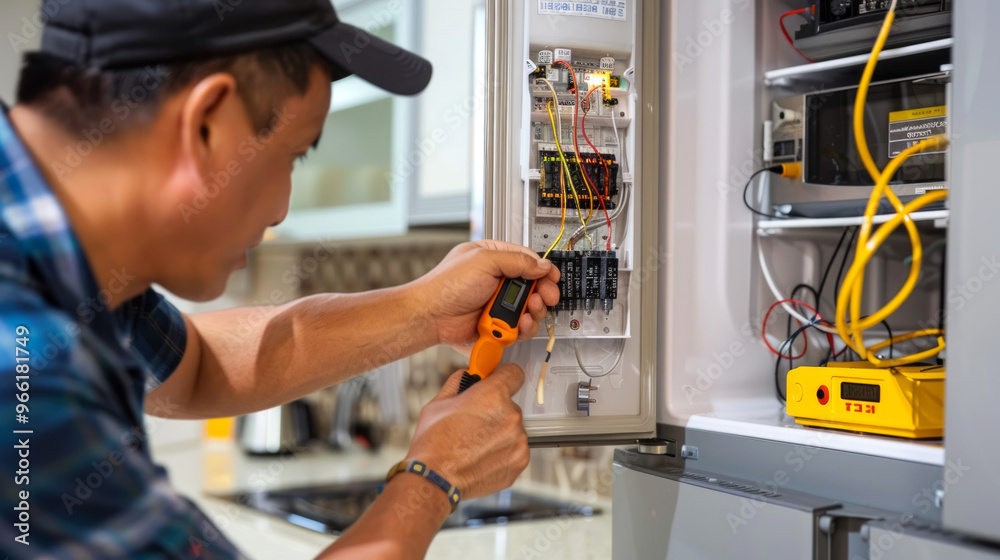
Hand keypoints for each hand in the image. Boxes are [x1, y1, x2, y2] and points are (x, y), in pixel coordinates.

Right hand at [405, 364, 528, 499]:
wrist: (434, 479)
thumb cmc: (433, 442)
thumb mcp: (438, 403)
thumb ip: (459, 382)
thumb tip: (467, 375)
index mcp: (493, 395)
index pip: (514, 373)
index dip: (504, 377)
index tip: (499, 383)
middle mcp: (511, 416)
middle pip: (510, 405)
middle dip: (495, 411)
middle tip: (474, 423)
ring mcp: (518, 441)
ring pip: (513, 429)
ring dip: (499, 433)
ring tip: (475, 445)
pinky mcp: (519, 461)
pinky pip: (515, 449)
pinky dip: (503, 452)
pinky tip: (482, 457)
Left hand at [410, 240, 560, 348]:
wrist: (430, 316)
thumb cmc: (447, 285)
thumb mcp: (484, 261)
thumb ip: (516, 261)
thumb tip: (541, 265)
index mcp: (494, 259)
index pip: (528, 261)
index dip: (543, 270)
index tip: (552, 278)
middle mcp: (498, 282)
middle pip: (533, 287)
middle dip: (542, 292)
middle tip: (546, 297)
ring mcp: (498, 305)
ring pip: (530, 309)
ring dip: (535, 311)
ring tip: (530, 311)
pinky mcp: (498, 325)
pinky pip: (520, 328)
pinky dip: (524, 328)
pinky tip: (521, 324)